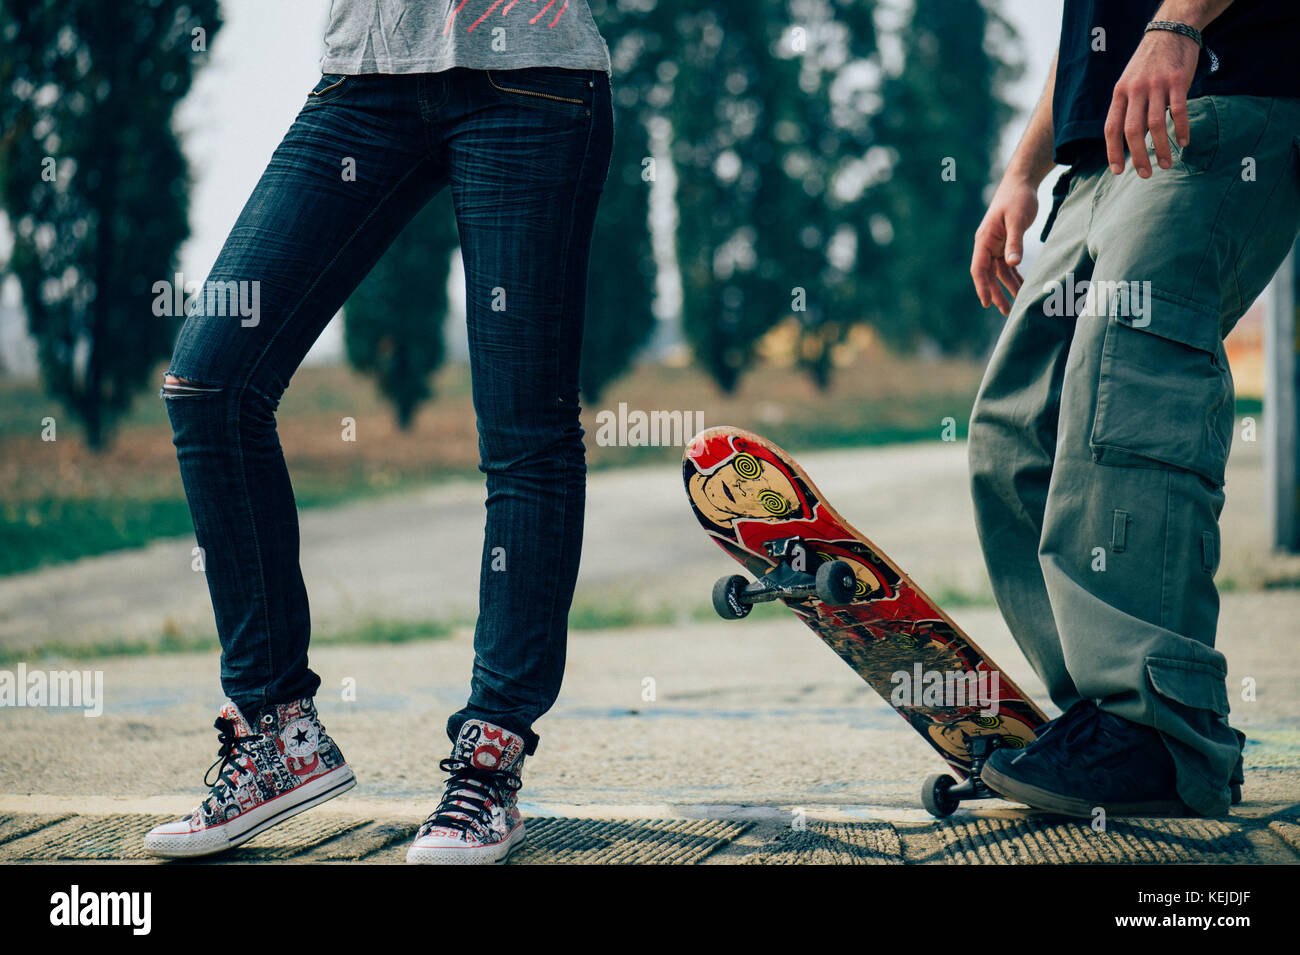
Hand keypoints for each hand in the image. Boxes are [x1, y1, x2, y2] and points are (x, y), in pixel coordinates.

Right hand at [970, 175, 1036, 315]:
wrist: (1021, 182)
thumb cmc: (1018, 198)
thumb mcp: (1018, 219)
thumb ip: (1015, 241)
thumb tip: (1013, 263)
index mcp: (984, 239)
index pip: (979, 268)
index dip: (982, 286)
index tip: (986, 303)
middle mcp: (987, 244)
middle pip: (988, 274)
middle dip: (995, 293)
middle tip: (1005, 311)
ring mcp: (996, 245)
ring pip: (999, 272)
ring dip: (1007, 287)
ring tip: (1018, 303)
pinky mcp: (1005, 243)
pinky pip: (1008, 265)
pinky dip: (1014, 276)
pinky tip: (1022, 286)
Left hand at [1104, 29, 1199, 176]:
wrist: (1169, 32)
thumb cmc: (1148, 65)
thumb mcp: (1129, 84)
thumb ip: (1127, 109)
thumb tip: (1127, 142)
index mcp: (1119, 93)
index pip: (1111, 128)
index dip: (1113, 152)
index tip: (1118, 171)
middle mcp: (1135, 90)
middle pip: (1132, 131)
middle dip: (1137, 157)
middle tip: (1145, 174)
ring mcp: (1156, 85)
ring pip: (1155, 125)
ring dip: (1161, 148)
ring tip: (1167, 164)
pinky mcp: (1178, 81)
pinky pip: (1178, 111)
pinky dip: (1181, 129)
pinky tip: (1184, 142)